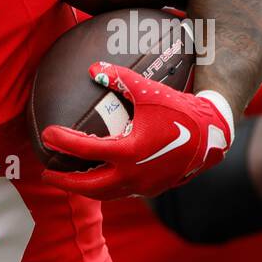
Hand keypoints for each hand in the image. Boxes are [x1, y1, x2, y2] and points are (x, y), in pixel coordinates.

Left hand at [41, 62, 233, 199]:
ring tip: (69, 180)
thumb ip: (121, 78)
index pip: (85, 150)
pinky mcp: (154, 190)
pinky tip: (99, 178)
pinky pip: (124, 192)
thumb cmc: (181, 109)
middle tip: (47, 173)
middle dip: (64, 182)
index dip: (62, 142)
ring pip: (106, 194)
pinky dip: (107, 187)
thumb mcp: (150, 91)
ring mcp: (144, 186)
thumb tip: (94, 67)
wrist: (216, 133)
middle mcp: (134, 175)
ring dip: (85, 189)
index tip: (46, 135)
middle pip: (88, 186)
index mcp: (129, 151)